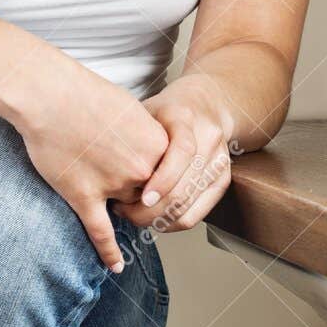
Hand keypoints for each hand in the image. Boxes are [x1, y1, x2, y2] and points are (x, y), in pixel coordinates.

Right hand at [15, 65, 170, 272]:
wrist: (48, 94)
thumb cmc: (86, 95)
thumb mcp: (132, 110)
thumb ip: (146, 138)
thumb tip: (152, 155)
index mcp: (158, 146)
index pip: (171, 178)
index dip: (158, 179)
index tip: (150, 178)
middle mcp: (141, 170)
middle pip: (149, 196)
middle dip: (139, 194)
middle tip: (123, 180)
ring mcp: (112, 186)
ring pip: (125, 209)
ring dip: (117, 204)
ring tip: (103, 186)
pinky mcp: (83, 196)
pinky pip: (101, 233)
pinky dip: (109, 253)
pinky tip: (116, 266)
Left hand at [110, 73, 234, 234]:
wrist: (204, 104)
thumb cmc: (164, 110)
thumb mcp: (143, 111)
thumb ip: (130, 136)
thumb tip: (104, 169)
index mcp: (186, 117)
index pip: (183, 151)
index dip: (162, 179)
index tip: (141, 197)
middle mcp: (208, 138)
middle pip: (184, 187)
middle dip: (150, 210)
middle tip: (122, 212)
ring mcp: (219, 161)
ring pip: (188, 206)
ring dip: (157, 219)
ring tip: (133, 214)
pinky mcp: (221, 181)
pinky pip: (196, 215)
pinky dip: (171, 222)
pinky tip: (152, 217)